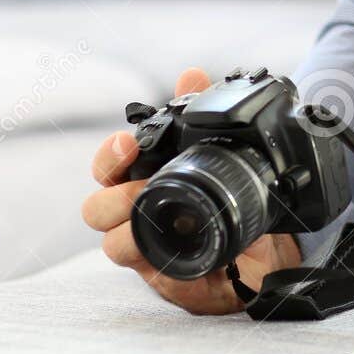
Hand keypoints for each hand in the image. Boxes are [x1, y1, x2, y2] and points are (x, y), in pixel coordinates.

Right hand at [80, 65, 301, 313]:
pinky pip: (158, 277)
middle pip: (96, 211)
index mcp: (138, 182)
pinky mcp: (171, 280)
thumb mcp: (211, 153)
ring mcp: (148, 252)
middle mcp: (134, 217)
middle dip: (113, 197)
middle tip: (142, 187)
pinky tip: (184, 252)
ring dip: (131, 233)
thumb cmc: (219, 199)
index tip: (127, 142)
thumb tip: (191, 74)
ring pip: (115, 247)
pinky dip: (168, 265)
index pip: (105, 168)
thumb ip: (196, 114)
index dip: (109, 156)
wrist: (257, 247)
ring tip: (160, 219)